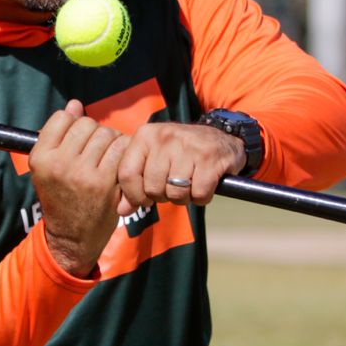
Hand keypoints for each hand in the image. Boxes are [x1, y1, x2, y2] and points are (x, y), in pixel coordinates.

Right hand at [29, 99, 129, 276]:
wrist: (72, 237)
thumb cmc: (61, 197)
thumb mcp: (47, 167)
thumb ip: (58, 135)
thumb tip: (75, 104)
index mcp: (40, 157)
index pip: (62, 117)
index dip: (73, 123)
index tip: (76, 138)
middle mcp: (59, 163)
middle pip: (86, 124)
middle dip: (94, 132)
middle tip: (94, 149)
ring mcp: (83, 173)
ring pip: (106, 134)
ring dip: (110, 141)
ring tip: (106, 156)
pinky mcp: (105, 182)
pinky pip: (121, 149)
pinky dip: (123, 152)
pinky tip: (118, 164)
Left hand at [115, 122, 245, 214]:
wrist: (223, 138)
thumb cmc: (182, 153)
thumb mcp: (154, 160)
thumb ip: (134, 183)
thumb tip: (122, 210)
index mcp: (145, 135)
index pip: (127, 174)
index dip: (135, 195)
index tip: (146, 197)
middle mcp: (165, 137)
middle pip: (152, 188)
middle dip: (163, 196)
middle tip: (174, 186)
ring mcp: (188, 146)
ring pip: (175, 193)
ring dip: (184, 197)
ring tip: (189, 184)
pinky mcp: (210, 158)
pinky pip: (198, 194)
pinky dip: (202, 197)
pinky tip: (204, 183)